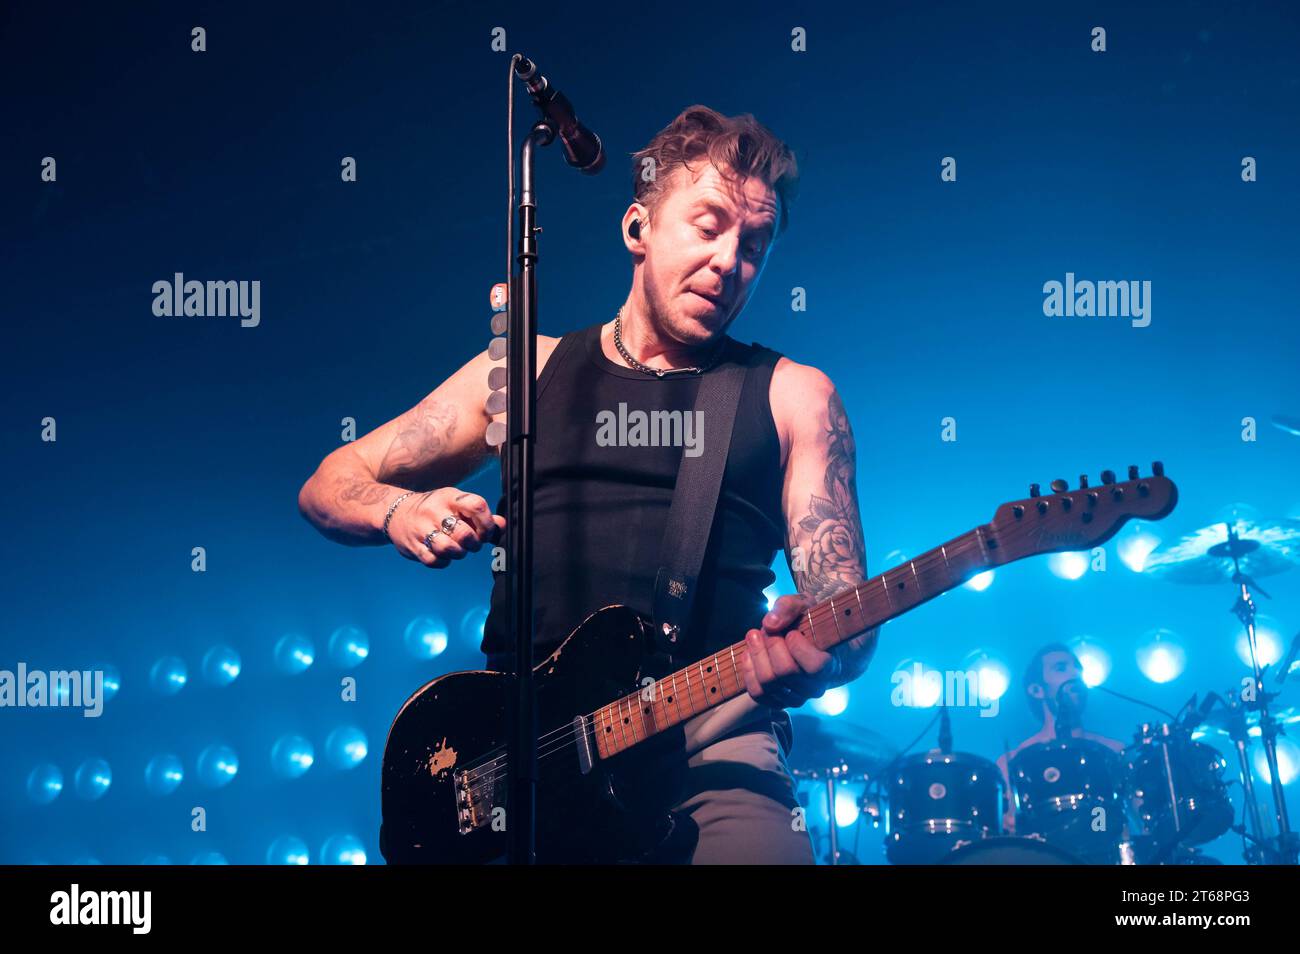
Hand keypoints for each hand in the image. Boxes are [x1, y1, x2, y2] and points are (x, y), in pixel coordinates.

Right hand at [388, 488, 504, 567]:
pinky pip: (433, 560)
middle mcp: (435, 511)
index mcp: (450, 497)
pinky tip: (443, 555)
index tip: (486, 533)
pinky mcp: (412, 546)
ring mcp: (422, 529)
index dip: (487, 524)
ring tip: (457, 549)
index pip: (477, 505)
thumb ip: (480, 515)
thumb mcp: (456, 504)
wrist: (396, 512)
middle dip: (474, 544)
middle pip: (464, 533)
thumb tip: (502, 525)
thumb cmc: (435, 509)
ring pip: (448, 549)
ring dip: (458, 553)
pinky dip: (443, 561)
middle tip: (472, 544)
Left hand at [740, 594, 840, 708]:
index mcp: (831, 666)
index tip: (792, 632)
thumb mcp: (803, 605)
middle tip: (767, 629)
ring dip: (756, 655)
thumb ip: (788, 607)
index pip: (815, 666)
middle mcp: (815, 687)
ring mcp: (797, 697)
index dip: (797, 646)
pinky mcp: (778, 702)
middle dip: (771, 644)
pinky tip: (750, 653)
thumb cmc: (808, 623)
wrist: (807, 642)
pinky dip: (748, 671)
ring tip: (755, 635)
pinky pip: (757, 694)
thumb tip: (770, 623)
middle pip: (785, 672)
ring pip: (768, 684)